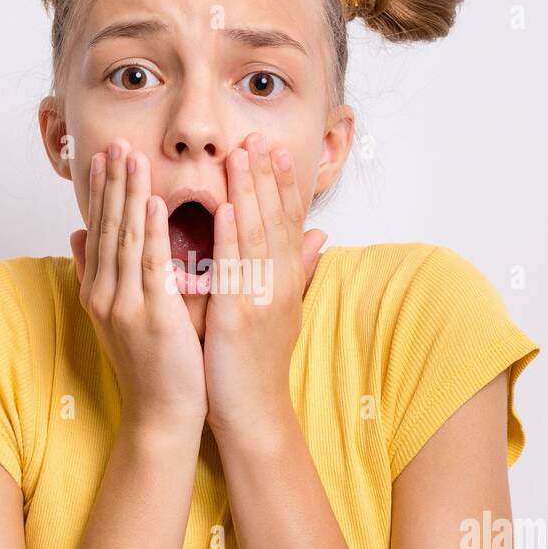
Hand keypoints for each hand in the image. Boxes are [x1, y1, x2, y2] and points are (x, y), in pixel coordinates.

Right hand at [70, 140, 207, 435]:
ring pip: (125, 239)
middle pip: (107, 228)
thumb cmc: (150, 366)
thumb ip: (97, 273)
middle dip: (111, 183)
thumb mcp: (116, 317)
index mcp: (99, 292)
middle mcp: (104, 294)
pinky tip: (153, 203)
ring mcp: (125, 305)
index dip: (101, 193)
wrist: (161, 414)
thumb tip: (76, 236)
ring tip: (133, 158)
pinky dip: (151, 231)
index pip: (98, 231)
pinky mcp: (151, 316)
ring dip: (129, 195)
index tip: (104, 157)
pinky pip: (151, 265)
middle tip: (116, 142)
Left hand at [202, 132, 326, 438]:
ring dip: (251, 192)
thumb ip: (297, 267)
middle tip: (258, 135)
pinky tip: (228, 206)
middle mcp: (279, 284)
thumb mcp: (281, 309)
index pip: (286, 222)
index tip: (274, 148)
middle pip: (275, 220)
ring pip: (257, 234)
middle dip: (267, 176)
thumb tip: (319, 235)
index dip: (281, 184)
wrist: (254, 413)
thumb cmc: (256, 364)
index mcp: (284, 281)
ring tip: (243, 155)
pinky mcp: (240, 315)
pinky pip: (237, 268)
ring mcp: (262, 298)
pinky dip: (233, 235)